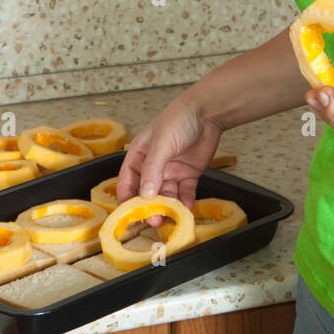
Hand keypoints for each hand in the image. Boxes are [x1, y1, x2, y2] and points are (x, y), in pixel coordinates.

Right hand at [117, 92, 223, 223]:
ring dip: (167, 208)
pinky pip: (184, 193)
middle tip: (154, 220)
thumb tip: (145, 195)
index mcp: (139, 155)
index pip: (127, 181)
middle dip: (149, 208)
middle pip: (147, 193)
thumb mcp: (161, 143)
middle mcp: (153, 166)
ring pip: (166, 196)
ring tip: (170, 218)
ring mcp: (171, 171)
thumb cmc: (179, 119)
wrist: (207, 112)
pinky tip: (186, 210)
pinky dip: (185, 203)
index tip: (129, 214)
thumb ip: (152, 170)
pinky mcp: (188, 174)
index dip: (127, 198)